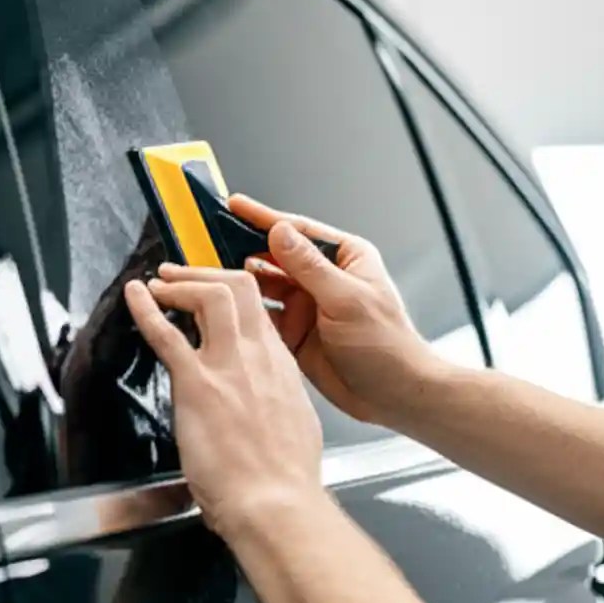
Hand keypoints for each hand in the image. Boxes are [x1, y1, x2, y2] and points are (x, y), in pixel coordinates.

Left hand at [124, 268, 323, 537]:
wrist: (276, 503)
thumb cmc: (285, 478)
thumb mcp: (295, 423)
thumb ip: (278, 400)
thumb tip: (267, 403)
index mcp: (280, 365)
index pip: (258, 308)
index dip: (233, 290)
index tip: (215, 289)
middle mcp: (257, 355)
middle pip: (236, 287)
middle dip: (203, 274)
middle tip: (180, 276)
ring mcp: (228, 365)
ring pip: (209, 295)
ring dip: (179, 284)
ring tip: (159, 284)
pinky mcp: (197, 384)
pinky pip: (167, 334)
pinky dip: (145, 309)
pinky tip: (134, 297)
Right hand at [228, 195, 432, 424]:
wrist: (394, 397)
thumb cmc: (389, 347)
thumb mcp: (347, 300)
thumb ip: (309, 267)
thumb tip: (280, 231)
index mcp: (346, 258)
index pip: (297, 230)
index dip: (264, 218)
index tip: (235, 206)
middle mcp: (324, 279)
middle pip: (275, 256)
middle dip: (244, 249)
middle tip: (209, 242)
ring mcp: (308, 306)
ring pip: (265, 286)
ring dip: (240, 281)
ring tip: (210, 275)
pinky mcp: (296, 334)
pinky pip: (263, 317)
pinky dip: (245, 312)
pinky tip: (226, 308)